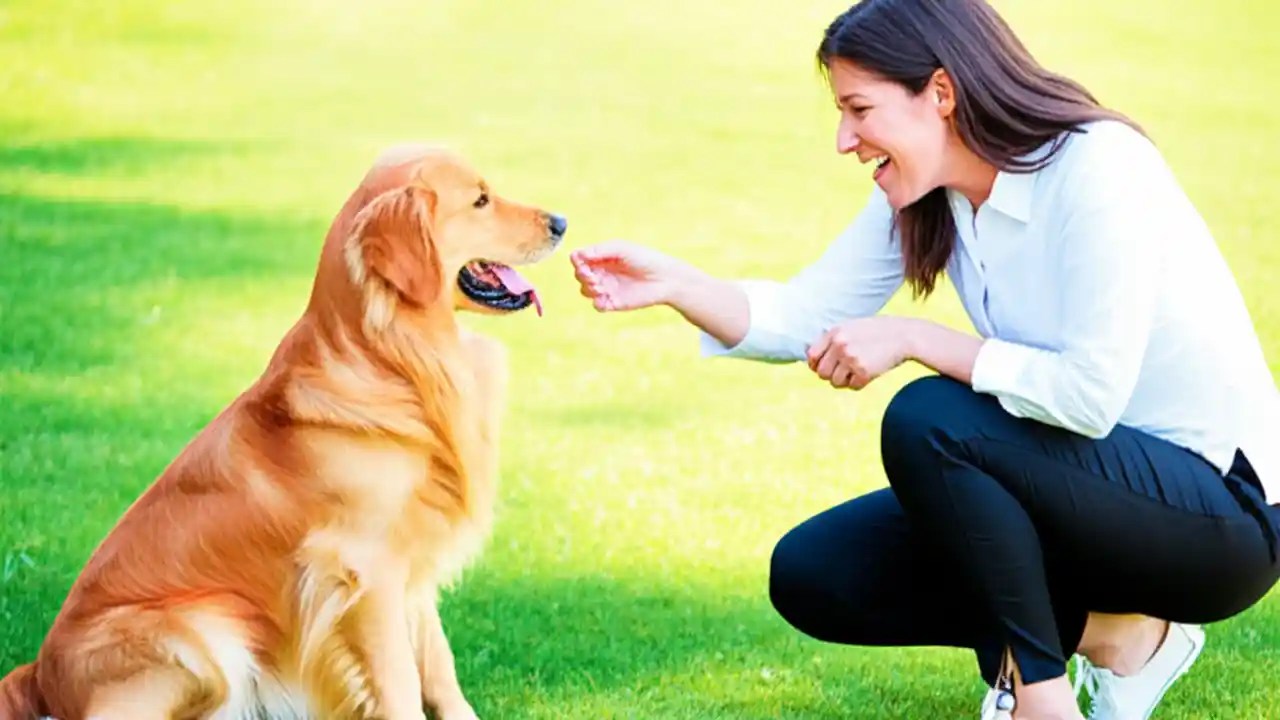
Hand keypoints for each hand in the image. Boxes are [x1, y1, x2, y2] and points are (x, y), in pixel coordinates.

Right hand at [570, 241, 688, 311]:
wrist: (664, 278)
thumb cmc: (645, 259)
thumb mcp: (622, 248)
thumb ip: (601, 250)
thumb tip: (579, 255)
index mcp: (602, 257)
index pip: (580, 259)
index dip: (577, 261)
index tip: (581, 262)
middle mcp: (603, 272)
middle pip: (580, 275)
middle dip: (582, 275)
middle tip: (592, 276)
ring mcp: (607, 288)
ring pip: (585, 290)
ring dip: (588, 288)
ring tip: (600, 286)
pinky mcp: (614, 302)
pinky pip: (598, 305)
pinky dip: (597, 302)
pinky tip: (604, 297)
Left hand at [806, 317, 916, 389]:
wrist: (904, 335)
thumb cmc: (877, 332)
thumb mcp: (851, 327)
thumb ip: (833, 339)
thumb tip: (812, 359)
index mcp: (834, 332)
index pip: (812, 355)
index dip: (816, 365)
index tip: (824, 368)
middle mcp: (840, 345)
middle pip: (822, 373)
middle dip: (831, 375)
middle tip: (844, 372)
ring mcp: (851, 359)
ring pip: (835, 382)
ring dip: (845, 380)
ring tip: (858, 370)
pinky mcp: (864, 371)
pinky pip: (853, 386)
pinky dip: (859, 383)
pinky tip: (869, 372)